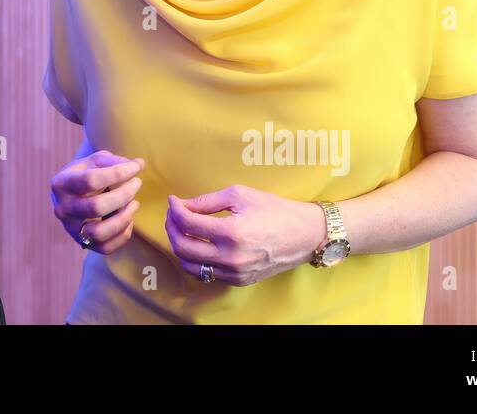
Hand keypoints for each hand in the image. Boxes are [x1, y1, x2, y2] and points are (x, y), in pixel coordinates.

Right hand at [50, 150, 144, 254]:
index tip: (136, 167)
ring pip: (100, 232)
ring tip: (135, 203)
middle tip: (137, 183)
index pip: (90, 180)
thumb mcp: (94, 161)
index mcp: (62, 183)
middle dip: (123, 195)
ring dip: (124, 218)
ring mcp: (71, 228)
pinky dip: (123, 235)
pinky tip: (129, 220)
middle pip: (96, 207)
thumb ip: (113, 161)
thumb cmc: (84, 174)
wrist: (70, 195)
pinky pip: (106, 247)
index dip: (117, 173)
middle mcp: (63, 208)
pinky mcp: (82, 242)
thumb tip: (138, 165)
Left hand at [164, 184, 323, 285]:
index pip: (188, 223)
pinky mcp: (238, 280)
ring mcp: (235, 273)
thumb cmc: (274, 210)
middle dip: (171, 228)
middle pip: (183, 247)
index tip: (173, 200)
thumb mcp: (240, 195)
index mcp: (231, 233)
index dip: (175, 209)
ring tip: (181, 228)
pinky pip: (207, 273)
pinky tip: (198, 243)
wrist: (304, 235)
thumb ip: (207, 201)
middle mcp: (231, 257)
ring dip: (179, 245)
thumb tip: (182, 205)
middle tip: (173, 214)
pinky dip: (195, 259)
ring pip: (190, 265)